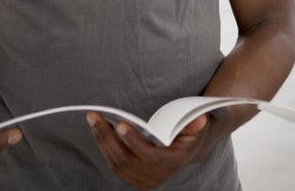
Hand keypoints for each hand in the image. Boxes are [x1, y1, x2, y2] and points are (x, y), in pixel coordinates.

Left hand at [87, 111, 209, 189]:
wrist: (188, 151)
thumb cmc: (190, 134)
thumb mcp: (196, 127)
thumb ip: (197, 124)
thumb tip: (200, 119)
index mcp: (170, 162)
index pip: (148, 155)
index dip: (133, 141)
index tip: (121, 124)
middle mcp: (155, 175)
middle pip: (125, 159)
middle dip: (107, 137)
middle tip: (94, 116)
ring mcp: (143, 179)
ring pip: (117, 163)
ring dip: (102, 140)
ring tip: (93, 120)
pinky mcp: (134, 177)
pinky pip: (115, 165)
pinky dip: (105, 147)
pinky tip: (99, 130)